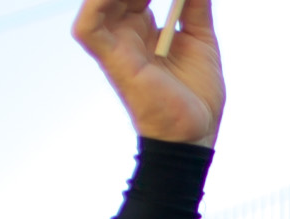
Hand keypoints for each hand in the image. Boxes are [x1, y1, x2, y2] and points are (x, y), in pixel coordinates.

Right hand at [73, 0, 224, 146]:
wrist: (196, 134)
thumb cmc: (196, 96)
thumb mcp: (201, 39)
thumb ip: (195, 6)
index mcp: (143, 27)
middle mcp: (125, 32)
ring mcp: (116, 45)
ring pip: (100, 2)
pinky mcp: (112, 60)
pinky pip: (89, 27)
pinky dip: (97, 4)